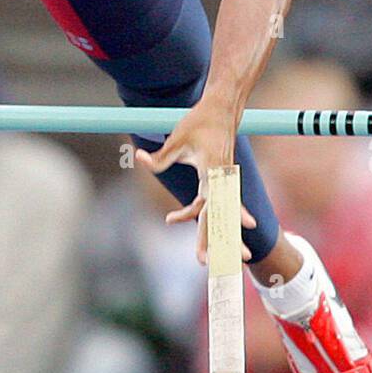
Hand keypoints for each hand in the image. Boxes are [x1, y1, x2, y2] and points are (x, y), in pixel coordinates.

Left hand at [134, 98, 256, 264]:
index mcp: (213, 173)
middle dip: (216, 242)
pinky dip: (222, 218)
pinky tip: (225, 229)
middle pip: (219, 217)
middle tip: (207, 264)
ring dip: (228, 237)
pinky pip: (222, 205)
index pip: (206, 205)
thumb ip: (161, 156)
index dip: (192, 220)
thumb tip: (139, 159)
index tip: (172, 224)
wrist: (222, 109)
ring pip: (226, 215)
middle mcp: (223, 180)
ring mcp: (226, 181)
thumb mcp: (177, 138)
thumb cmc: (199, 122)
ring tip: (232, 260)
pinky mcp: (224, 180)